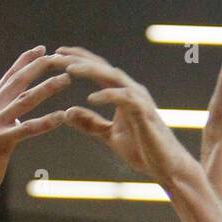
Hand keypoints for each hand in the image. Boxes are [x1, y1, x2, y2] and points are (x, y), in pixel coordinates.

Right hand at [0, 46, 69, 208]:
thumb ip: (2, 122)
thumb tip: (16, 116)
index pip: (8, 79)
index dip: (24, 62)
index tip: (41, 49)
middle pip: (16, 83)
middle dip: (37, 67)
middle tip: (57, 56)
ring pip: (24, 101)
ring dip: (46, 89)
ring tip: (65, 80)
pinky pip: (26, 129)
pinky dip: (45, 122)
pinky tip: (62, 116)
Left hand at [54, 47, 193, 186]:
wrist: (166, 167)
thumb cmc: (142, 150)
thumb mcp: (109, 136)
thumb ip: (91, 123)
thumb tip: (67, 112)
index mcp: (121, 94)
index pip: (98, 70)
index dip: (78, 59)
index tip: (56, 54)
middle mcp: (131, 91)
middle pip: (102, 67)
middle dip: (78, 59)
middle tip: (55, 55)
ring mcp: (139, 100)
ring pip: (113, 76)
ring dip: (91, 70)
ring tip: (70, 69)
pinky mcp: (144, 112)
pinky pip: (124, 98)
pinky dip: (108, 95)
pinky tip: (91, 98)